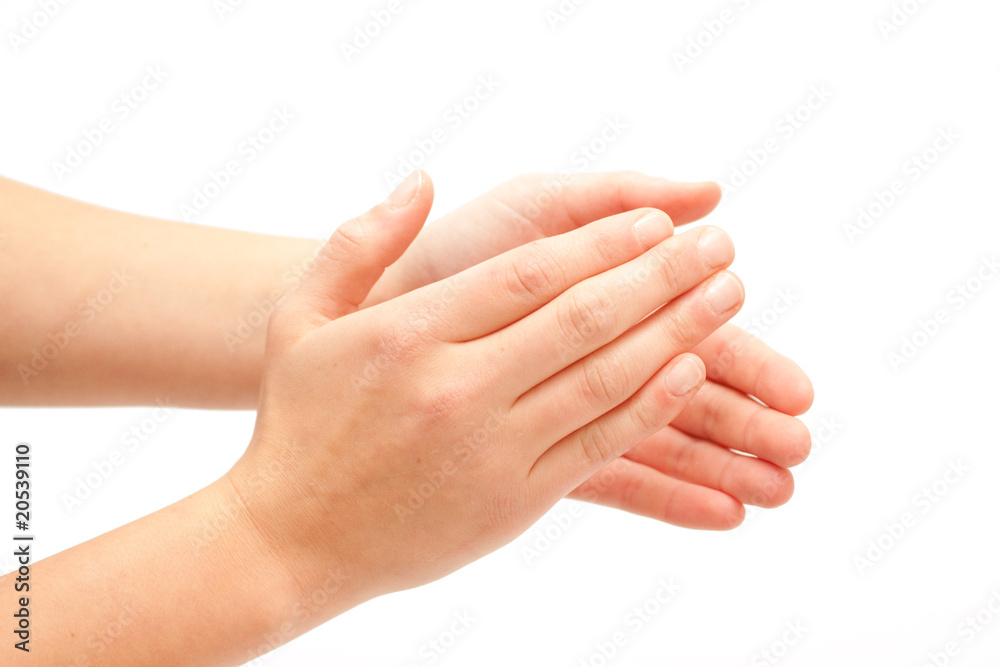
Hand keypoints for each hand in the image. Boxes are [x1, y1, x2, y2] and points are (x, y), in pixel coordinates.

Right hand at [228, 171, 743, 617]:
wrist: (290, 538)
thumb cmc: (298, 423)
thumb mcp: (302, 319)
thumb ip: (360, 242)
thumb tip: (421, 180)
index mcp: (409, 334)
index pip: (530, 273)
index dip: (603, 241)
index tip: (657, 220)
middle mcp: (458, 389)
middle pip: (584, 318)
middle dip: (662, 275)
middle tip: (718, 244)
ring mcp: (492, 449)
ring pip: (607, 379)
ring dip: (679, 332)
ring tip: (726, 295)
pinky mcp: (516, 501)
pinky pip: (601, 444)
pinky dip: (653, 405)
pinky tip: (692, 370)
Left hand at [361, 172, 813, 529]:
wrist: (377, 300)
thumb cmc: (456, 250)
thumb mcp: (536, 206)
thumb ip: (617, 198)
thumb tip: (712, 191)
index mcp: (606, 301)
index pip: (691, 336)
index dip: (746, 364)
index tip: (800, 393)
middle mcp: (595, 356)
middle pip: (683, 391)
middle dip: (743, 421)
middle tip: (801, 448)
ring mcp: (566, 405)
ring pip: (653, 437)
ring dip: (717, 464)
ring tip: (777, 493)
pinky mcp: (534, 447)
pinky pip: (606, 474)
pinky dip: (662, 492)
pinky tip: (719, 513)